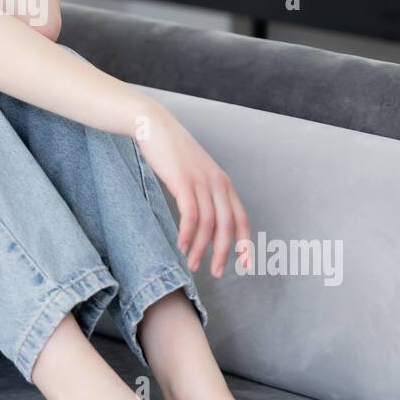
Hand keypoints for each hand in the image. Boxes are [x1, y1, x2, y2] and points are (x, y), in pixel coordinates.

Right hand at [135, 99, 250, 278]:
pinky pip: (190, 215)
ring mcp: (201, 182)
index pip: (241, 219)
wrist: (155, 126)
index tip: (244, 263)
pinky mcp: (183, 181)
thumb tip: (206, 223)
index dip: (244, 243)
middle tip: (216, 273)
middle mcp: (218, 183)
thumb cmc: (173, 152)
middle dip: (223, 253)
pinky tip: (180, 245)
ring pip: (208, 225)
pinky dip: (187, 234)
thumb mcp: (195, 173)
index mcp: (224, 183)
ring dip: (200, 248)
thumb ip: (204, 194)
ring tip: (191, 264)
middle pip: (227, 226)